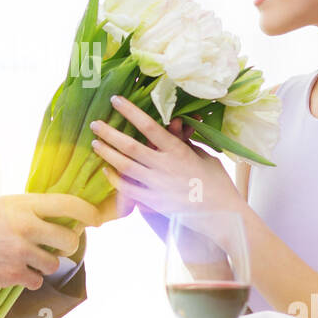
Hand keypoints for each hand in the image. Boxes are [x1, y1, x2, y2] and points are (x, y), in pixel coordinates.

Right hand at [0, 194, 99, 290]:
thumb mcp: (6, 205)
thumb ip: (35, 209)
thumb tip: (69, 217)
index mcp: (23, 205)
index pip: (67, 204)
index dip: (88, 212)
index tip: (97, 220)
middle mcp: (25, 227)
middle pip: (69, 239)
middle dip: (69, 244)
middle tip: (60, 245)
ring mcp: (20, 253)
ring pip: (55, 263)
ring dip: (46, 263)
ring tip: (27, 256)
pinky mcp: (14, 275)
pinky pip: (38, 280)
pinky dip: (30, 277)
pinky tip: (15, 268)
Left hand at [89, 95, 243, 219]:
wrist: (223, 217)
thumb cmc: (218, 184)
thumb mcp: (204, 157)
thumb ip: (185, 141)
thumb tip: (173, 123)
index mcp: (179, 152)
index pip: (150, 127)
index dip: (131, 112)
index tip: (116, 100)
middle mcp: (165, 167)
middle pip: (131, 147)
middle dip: (110, 133)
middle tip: (95, 123)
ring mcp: (158, 186)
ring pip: (125, 167)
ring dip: (108, 154)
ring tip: (94, 143)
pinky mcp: (154, 203)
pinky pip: (129, 190)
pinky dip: (115, 180)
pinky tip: (106, 170)